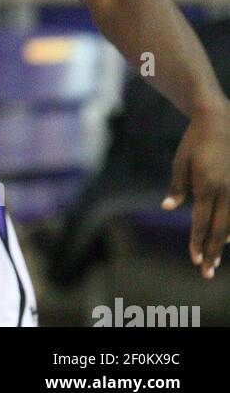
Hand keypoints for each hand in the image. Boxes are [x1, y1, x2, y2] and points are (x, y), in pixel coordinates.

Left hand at [163, 103, 229, 279]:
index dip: (197, 242)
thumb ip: (178, 187)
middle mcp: (226, 190)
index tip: (194, 259)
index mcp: (207, 185)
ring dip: (222, 243)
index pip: (201, 221)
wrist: (219, 120)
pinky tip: (227, 239)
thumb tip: (169, 209)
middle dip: (211, 251)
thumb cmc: (195, 141)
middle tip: (205, 272)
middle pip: (220, 230)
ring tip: (214, 261)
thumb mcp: (181, 161)